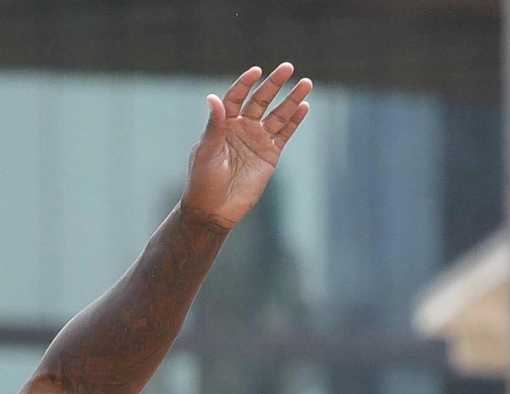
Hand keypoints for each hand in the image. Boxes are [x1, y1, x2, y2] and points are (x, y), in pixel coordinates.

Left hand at [182, 64, 312, 231]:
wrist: (214, 210)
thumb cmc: (203, 181)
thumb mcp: (207, 152)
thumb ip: (214, 125)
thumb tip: (212, 97)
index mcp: (223, 124)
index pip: (236, 97)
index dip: (246, 83)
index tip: (257, 71)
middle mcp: (242, 128)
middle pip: (261, 100)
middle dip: (274, 84)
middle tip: (288, 67)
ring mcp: (257, 140)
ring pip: (277, 114)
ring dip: (292, 99)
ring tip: (306, 83)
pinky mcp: (269, 154)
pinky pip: (284, 133)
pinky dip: (295, 120)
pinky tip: (304, 106)